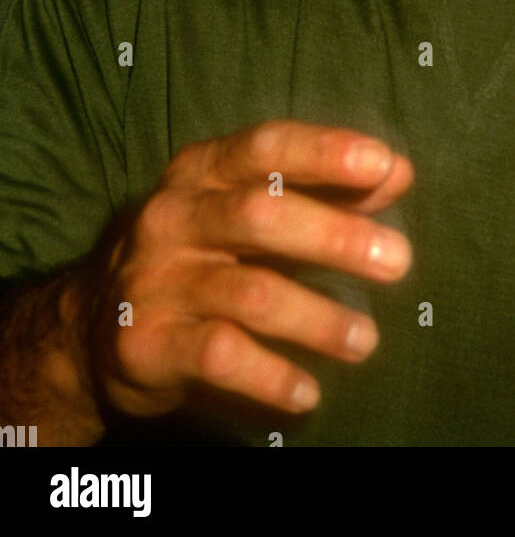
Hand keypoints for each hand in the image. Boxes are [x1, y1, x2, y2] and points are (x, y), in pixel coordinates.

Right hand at [86, 121, 413, 420]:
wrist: (93, 324)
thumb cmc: (199, 252)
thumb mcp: (247, 205)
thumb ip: (323, 188)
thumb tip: (398, 172)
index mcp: (201, 170)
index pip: (266, 146)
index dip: (326, 152)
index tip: (384, 165)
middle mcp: (173, 216)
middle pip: (260, 216)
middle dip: (335, 237)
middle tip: (399, 260)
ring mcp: (155, 279)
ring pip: (248, 293)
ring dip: (316, 318)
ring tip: (367, 339)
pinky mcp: (145, 342)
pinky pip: (218, 356)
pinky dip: (270, 375)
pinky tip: (307, 391)